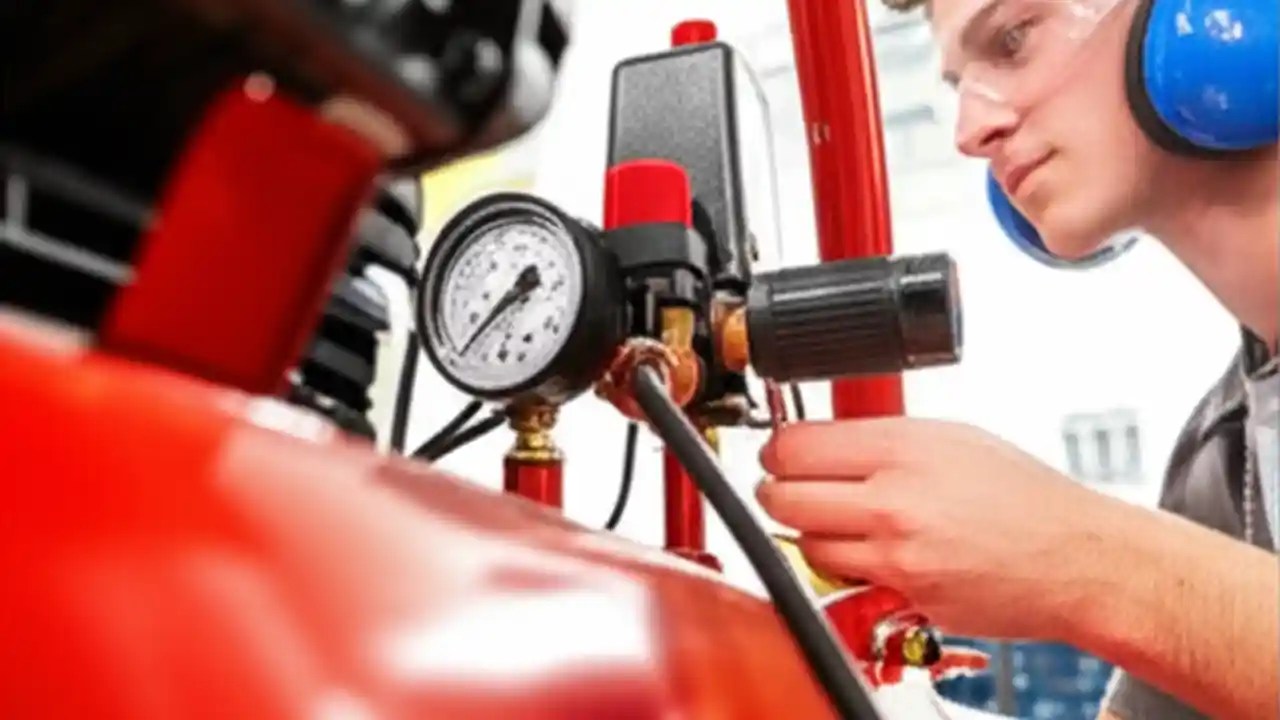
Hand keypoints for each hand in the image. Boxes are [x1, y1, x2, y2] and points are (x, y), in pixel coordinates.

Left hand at [756, 417, 1125, 641]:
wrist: (1078, 559)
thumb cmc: (1024, 496)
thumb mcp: (952, 438)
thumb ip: (880, 438)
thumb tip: (820, 441)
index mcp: (904, 447)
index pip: (794, 446)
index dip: (778, 450)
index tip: (781, 454)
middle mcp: (894, 499)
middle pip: (783, 497)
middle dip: (777, 492)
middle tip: (787, 488)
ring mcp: (896, 554)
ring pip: (805, 545)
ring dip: (808, 534)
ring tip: (836, 521)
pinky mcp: (903, 597)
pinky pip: (844, 581)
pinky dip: (846, 568)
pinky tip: (872, 551)